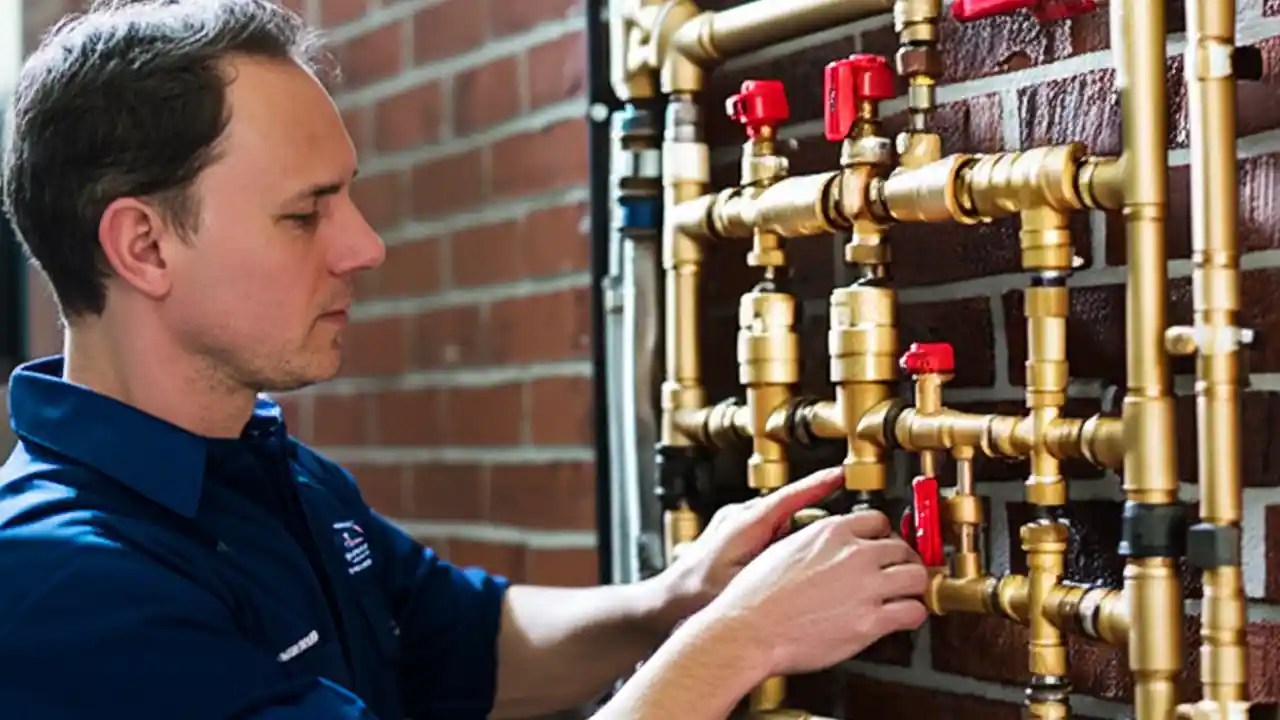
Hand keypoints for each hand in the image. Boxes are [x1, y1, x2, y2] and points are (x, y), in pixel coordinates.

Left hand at [654, 467, 845, 628]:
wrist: (668, 599)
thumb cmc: (697, 594)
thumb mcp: (740, 583)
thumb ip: (773, 568)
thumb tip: (804, 559)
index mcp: (744, 524)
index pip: (788, 496)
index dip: (817, 484)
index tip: (841, 473)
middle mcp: (738, 516)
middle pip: (788, 506)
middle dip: (816, 513)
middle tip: (845, 528)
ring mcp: (735, 521)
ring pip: (779, 518)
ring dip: (799, 530)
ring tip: (819, 549)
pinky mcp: (733, 531)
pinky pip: (768, 527)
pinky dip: (783, 537)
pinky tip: (791, 558)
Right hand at [699, 509, 928, 676]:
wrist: (748, 629)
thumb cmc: (755, 596)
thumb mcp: (784, 548)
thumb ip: (814, 542)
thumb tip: (827, 546)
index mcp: (831, 532)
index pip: (878, 521)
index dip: (883, 537)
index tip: (883, 548)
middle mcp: (853, 554)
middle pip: (902, 548)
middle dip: (903, 561)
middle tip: (899, 573)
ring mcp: (865, 587)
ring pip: (916, 577)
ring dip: (913, 587)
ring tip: (906, 595)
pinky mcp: (870, 621)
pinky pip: (913, 612)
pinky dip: (913, 614)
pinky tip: (903, 617)